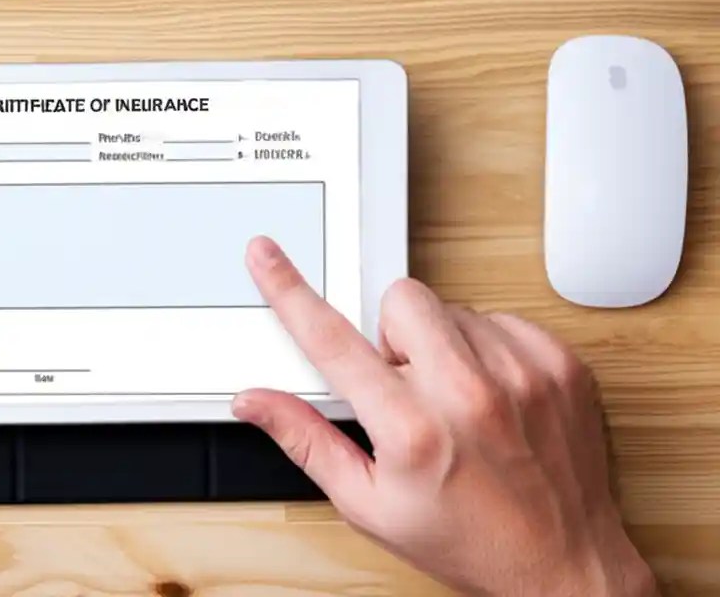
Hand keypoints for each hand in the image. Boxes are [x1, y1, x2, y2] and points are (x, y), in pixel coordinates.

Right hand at [232, 237, 657, 596]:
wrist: (564, 565)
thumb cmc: (468, 542)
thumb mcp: (368, 505)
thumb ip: (306, 440)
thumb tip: (255, 401)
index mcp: (412, 430)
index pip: (332, 341)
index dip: (289, 292)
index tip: (267, 255)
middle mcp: (469, 393)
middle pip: (401, 300)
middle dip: (391, 334)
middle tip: (405, 385)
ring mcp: (522, 373)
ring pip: (452, 307)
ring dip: (443, 344)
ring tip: (457, 400)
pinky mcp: (561, 364)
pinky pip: (501, 318)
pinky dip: (488, 349)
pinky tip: (493, 394)